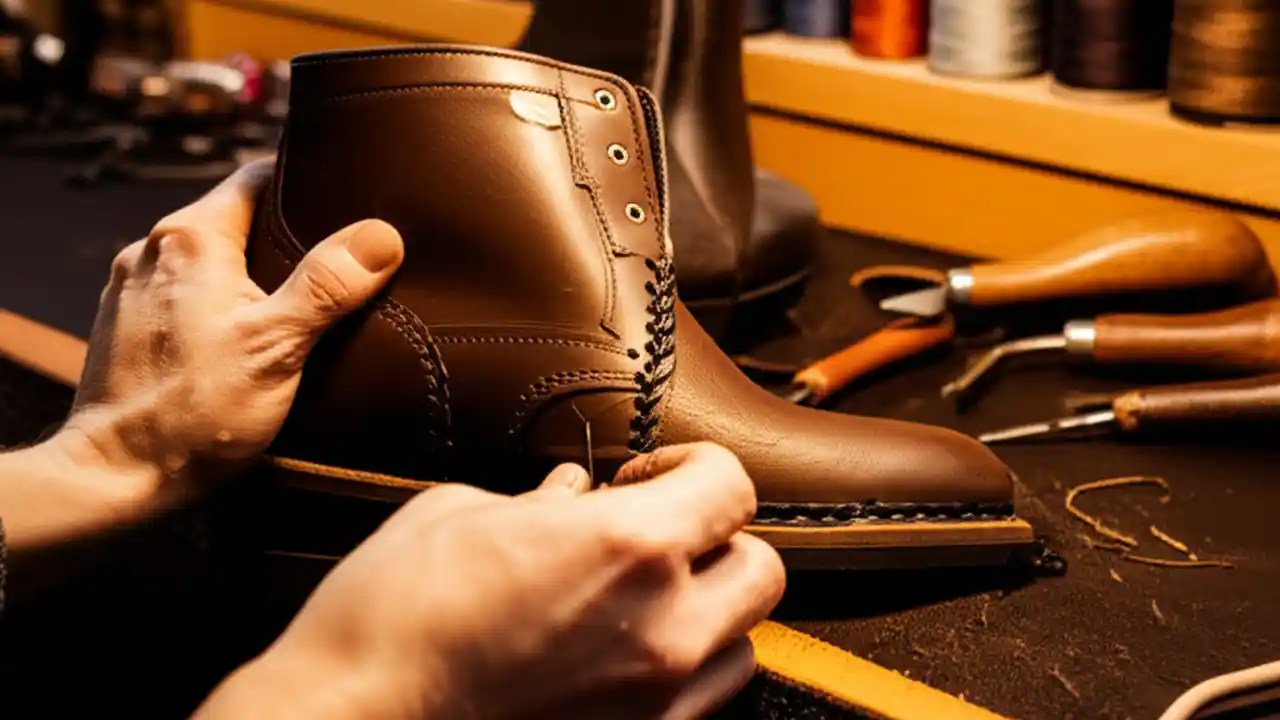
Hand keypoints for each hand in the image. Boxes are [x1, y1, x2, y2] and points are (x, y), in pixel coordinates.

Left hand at [55, 160, 403, 514]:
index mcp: (191, 238)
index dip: (305, 186)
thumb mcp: (277, 347)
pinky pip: (187, 292)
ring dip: (251, 273)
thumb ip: (328, 286)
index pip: (257, 176)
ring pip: (211, 257)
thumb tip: (381, 236)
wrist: (117, 479)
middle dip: (286, 236)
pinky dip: (220, 303)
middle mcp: (154, 249)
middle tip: (336, 266)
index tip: (345, 206)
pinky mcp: (130, 324)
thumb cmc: (195, 414)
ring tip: (296, 307)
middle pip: (236, 217)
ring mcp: (135, 287)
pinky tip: (245, 339)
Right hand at [198, 443, 785, 719]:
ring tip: (640, 601)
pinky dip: (680, 671)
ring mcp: (657, 705)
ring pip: (742, 645)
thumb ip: (539, 501)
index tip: (650, 474)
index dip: (694, 465)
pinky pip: (699, 703)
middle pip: (762, 569)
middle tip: (655, 532)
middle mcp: (664, 631)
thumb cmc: (386, 619)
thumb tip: (570, 496)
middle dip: (717, 540)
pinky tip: (617, 654)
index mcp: (627, 548)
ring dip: (707, 612)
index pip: (732, 485)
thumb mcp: (457, 516)